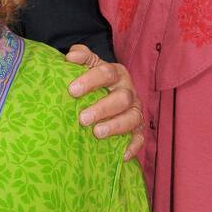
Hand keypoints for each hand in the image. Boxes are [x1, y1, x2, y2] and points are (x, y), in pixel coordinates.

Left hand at [65, 44, 145, 160]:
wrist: (109, 93)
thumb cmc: (94, 81)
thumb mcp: (89, 65)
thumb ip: (81, 56)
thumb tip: (71, 56)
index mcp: (116, 73)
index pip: (106, 73)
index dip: (90, 80)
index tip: (72, 91)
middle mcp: (128, 91)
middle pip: (121, 98)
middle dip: (102, 108)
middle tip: (83, 118)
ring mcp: (135, 110)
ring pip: (132, 118)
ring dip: (116, 126)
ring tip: (97, 133)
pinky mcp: (138, 128)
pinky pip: (140, 138)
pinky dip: (133, 146)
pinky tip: (122, 155)